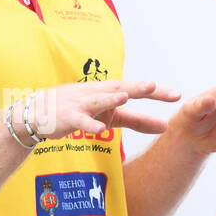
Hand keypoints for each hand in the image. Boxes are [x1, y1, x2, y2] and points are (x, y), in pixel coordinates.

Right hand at [26, 79, 180, 140]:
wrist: (39, 114)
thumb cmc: (79, 111)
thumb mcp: (111, 116)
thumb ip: (137, 121)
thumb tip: (165, 126)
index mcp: (109, 92)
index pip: (136, 90)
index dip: (156, 93)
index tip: (177, 95)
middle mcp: (97, 93)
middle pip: (120, 89)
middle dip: (136, 87)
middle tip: (155, 86)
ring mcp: (81, 104)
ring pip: (98, 100)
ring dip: (110, 98)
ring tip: (125, 97)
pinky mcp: (67, 117)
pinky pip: (79, 121)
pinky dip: (88, 124)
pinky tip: (98, 129)